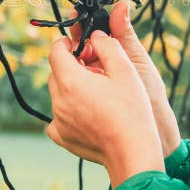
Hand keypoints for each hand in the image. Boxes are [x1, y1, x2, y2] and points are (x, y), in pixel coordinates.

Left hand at [72, 0, 181, 156]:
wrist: (133, 153)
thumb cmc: (133, 111)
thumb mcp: (126, 69)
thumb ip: (108, 45)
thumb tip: (96, 35)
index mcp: (70, 80)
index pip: (56, 50)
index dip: (68, 42)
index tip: (82, 43)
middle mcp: (58, 100)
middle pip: (57, 71)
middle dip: (72, 64)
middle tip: (96, 66)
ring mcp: (58, 121)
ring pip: (59, 93)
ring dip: (73, 86)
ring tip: (98, 90)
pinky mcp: (63, 138)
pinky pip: (58, 118)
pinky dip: (69, 111)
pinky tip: (88, 112)